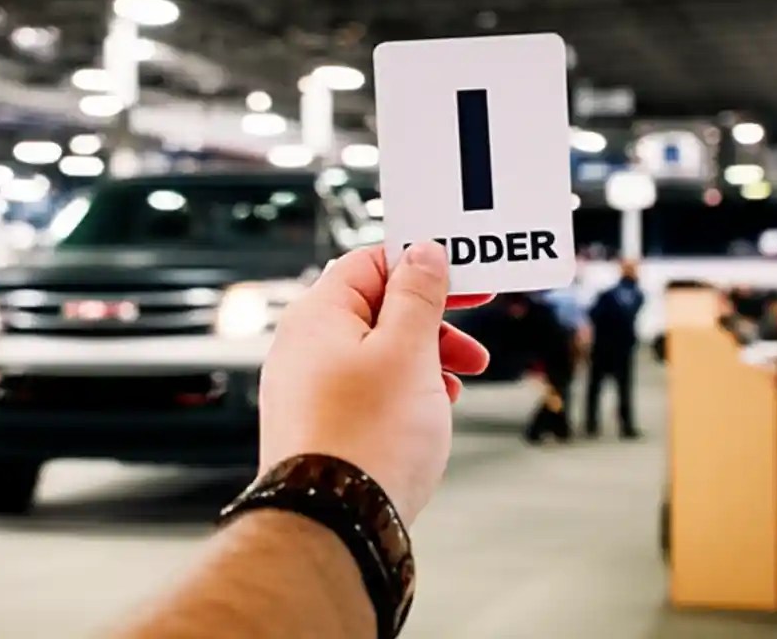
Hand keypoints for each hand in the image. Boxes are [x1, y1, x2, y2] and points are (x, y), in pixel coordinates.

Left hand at [257, 242, 491, 523]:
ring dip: (423, 358)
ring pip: (373, 352)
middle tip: (473, 334)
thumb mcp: (408, 351)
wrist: (332, 523)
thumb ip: (418, 296)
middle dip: (431, 320)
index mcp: (318, 315)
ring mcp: (305, 389)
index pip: (370, 262)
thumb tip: (421, 254)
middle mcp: (302, 347)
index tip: (462, 277)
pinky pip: (363, 390)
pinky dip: (401, 390)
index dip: (421, 264)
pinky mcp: (316, 426)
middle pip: (375, 309)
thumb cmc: (367, 439)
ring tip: (458, 380)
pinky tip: (428, 409)